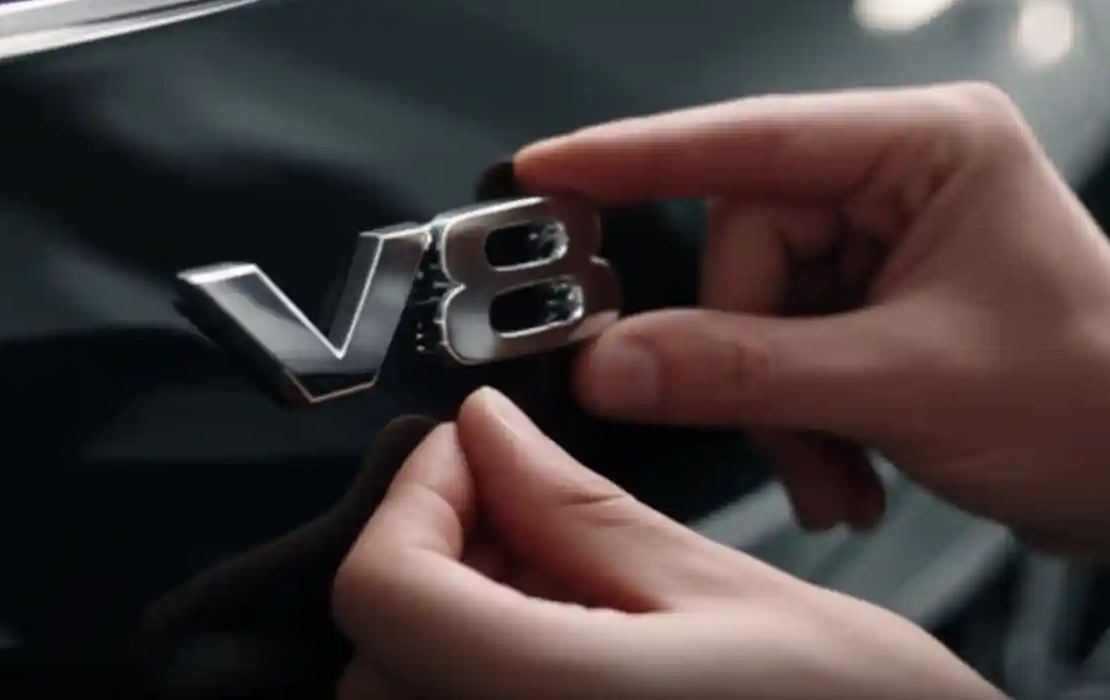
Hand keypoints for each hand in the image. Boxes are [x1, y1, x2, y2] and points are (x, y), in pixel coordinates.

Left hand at [332, 388, 1001, 699]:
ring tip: (567, 574)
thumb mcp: (727, 592)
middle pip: (382, 640)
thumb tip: (488, 434)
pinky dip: (479, 662)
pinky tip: (567, 631)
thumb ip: (579, 511)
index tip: (470, 450)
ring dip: (457, 606)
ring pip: (407, 686)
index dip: (413, 495)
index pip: (383, 590)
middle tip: (524, 498)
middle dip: (438, 543)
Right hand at [515, 83, 1109, 553]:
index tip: (546, 170)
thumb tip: (614, 362)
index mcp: (924, 147)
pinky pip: (775, 350)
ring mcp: (879, 244)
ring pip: (748, 314)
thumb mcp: (904, 384)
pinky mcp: (868, 304)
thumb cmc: (1096, 402)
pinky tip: (844, 465)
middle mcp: (894, 181)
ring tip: (835, 469)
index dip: (634, 157)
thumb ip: (743, 372)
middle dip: (747, 360)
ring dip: (775, 409)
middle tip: (789, 438)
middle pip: (740, 251)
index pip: (745, 142)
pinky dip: (793, 420)